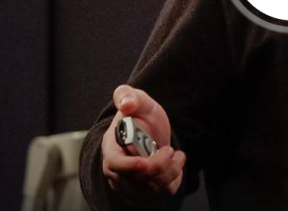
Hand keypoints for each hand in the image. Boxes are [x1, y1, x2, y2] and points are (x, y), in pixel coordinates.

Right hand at [100, 85, 186, 205]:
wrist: (152, 133)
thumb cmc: (140, 118)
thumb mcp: (138, 102)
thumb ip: (128, 96)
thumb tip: (126, 103)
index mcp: (112, 149)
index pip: (114, 165)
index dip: (128, 166)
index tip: (144, 161)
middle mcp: (119, 172)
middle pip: (137, 179)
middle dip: (159, 163)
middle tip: (168, 149)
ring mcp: (133, 185)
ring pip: (153, 187)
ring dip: (171, 169)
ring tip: (174, 154)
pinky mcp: (149, 192)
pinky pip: (164, 191)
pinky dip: (175, 176)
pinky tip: (175, 163)